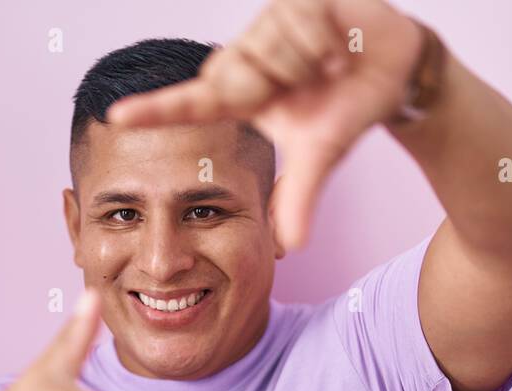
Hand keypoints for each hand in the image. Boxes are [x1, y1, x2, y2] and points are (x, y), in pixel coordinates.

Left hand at [105, 0, 423, 249]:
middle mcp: (245, 58)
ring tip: (330, 63)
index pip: (190, 105)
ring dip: (309, 62)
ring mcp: (264, 24)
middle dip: (277, 86)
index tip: (116, 117)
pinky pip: (295, 23)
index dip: (155, 111)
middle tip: (313, 85)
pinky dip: (324, 41)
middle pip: (233, 75)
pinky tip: (337, 44)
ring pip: (268, 49)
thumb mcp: (321, 155)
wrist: (394, 69)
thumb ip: (299, 196)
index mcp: (243, 96)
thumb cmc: (347, 109)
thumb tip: (292, 246)